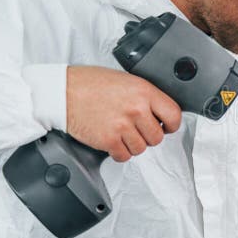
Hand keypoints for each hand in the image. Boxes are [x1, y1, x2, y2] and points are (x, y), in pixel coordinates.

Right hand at [66, 66, 181, 161]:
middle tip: (136, 129)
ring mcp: (122, 125)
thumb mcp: (127, 81)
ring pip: (141, 148)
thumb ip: (146, 96)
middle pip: (157, 137)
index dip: (171, 124)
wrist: (63, 92)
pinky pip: (124, 156)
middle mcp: (136, 109)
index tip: (166, 126)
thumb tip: (160, 113)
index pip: (174, 115)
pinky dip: (118, 152)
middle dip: (148, 136)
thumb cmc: (91, 84)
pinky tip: (112, 140)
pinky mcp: (108, 140)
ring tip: (120, 132)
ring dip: (132, 144)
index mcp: (144, 91)